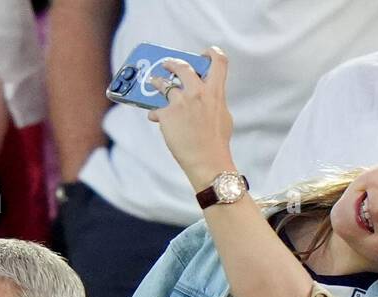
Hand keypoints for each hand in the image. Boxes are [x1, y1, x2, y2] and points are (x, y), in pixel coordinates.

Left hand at [146, 48, 235, 191]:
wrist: (207, 162)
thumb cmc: (217, 143)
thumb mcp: (223, 117)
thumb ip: (214, 102)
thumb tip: (205, 98)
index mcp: (215, 92)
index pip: (219, 62)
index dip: (211, 53)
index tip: (204, 54)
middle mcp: (197, 93)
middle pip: (183, 66)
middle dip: (172, 63)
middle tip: (167, 65)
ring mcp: (181, 103)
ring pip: (162, 84)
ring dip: (156, 82)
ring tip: (154, 83)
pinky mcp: (167, 115)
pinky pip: (156, 109)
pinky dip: (154, 113)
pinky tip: (154, 117)